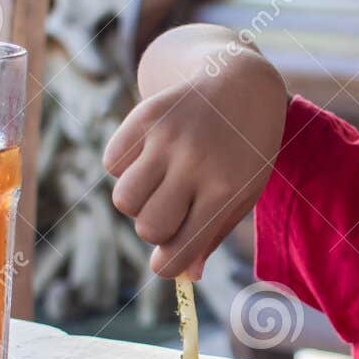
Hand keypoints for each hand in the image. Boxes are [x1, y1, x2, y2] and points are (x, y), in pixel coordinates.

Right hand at [103, 46, 285, 279]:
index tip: (169, 259)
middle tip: (175, 209)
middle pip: (147, 227)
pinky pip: (112, 163)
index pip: (177, 252)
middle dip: (156, 229)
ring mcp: (168, 137)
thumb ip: (213, 234)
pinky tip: (151, 154)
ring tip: (161, 182)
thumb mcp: (245, 192)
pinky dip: (125, 167)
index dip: (168, 265)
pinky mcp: (146, 115)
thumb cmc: (246, 150)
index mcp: (226, 190)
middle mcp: (196, 163)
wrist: (242, 82)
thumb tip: (185, 276)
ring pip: (124, 199)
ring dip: (137, 201)